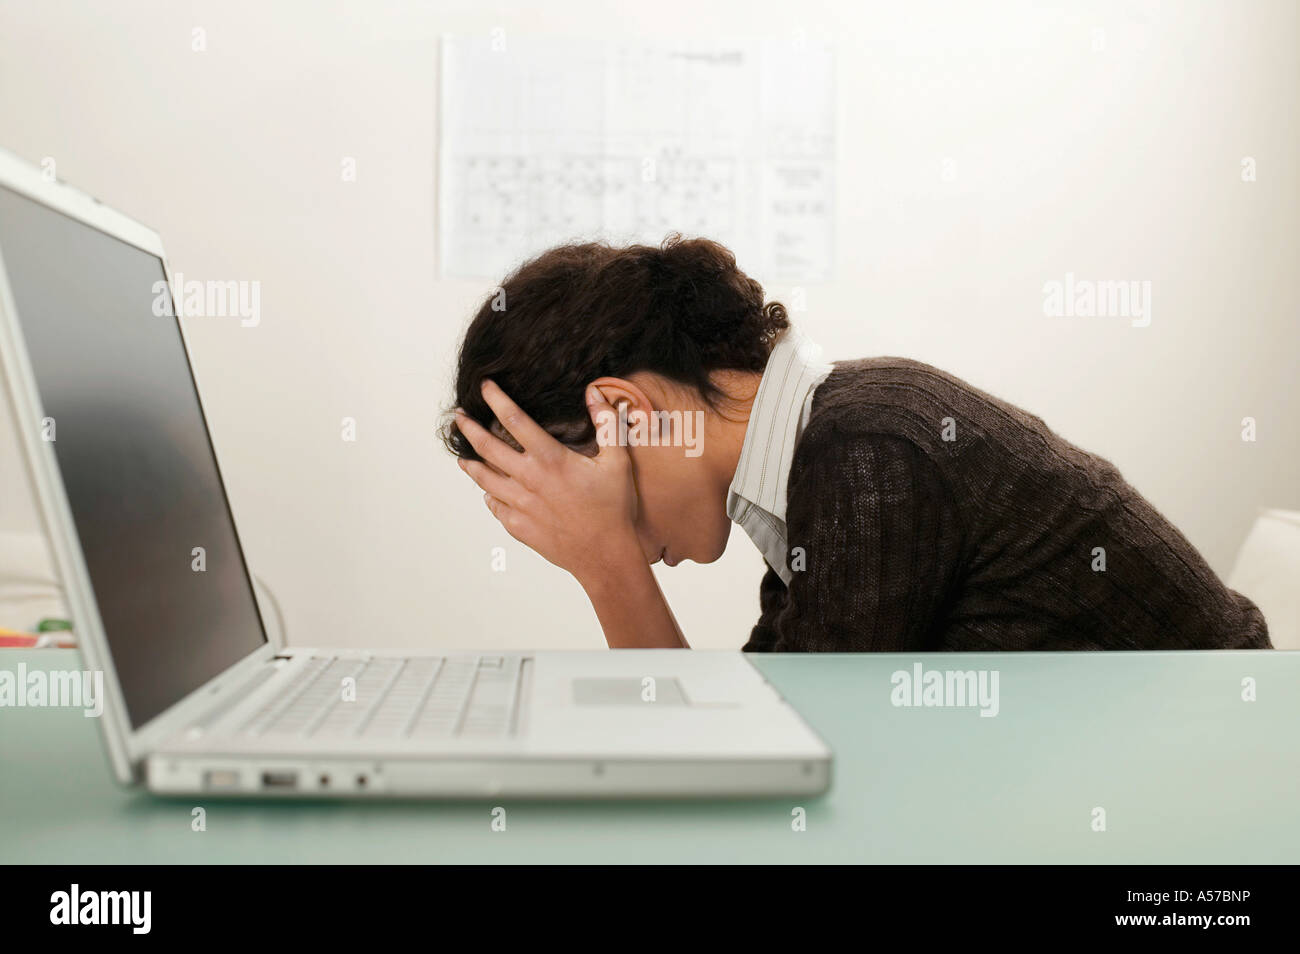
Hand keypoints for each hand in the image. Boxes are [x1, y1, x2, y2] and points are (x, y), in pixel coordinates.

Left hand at [455, 379, 641, 583]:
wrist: (606, 556)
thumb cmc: (613, 509)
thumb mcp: (617, 461)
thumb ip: (606, 423)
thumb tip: (595, 393)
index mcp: (550, 459)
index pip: (514, 420)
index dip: (497, 399)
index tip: (485, 387)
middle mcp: (529, 480)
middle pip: (487, 447)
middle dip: (469, 428)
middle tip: (459, 417)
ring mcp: (520, 505)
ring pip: (484, 479)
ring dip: (471, 464)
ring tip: (463, 456)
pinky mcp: (518, 526)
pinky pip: (495, 507)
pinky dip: (489, 496)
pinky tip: (487, 492)